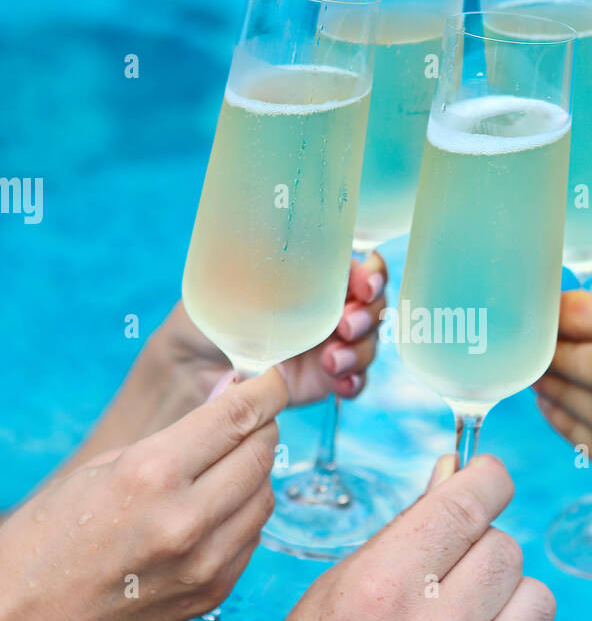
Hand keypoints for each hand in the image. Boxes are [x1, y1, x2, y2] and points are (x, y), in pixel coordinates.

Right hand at [0, 366, 288, 620]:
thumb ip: (173, 436)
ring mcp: (205, 561)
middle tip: (250, 419)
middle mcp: (187, 518)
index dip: (265, 390)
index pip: (236, 417)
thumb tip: (228, 399)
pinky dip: (245, 514)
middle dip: (261, 427)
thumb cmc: (53, 536)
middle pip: (261, 453)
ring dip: (256, 472)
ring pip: (266, 496)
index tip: (272, 380)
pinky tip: (218, 508)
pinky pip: (252, 536)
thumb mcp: (104, 466)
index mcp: (152, 473)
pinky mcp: (214, 591)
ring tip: (229, 464)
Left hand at [158, 252, 387, 408]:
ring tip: (331, 362)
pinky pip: (355, 381)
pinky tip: (340, 383)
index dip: (371, 273)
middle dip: (368, 315)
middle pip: (373, 306)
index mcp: (313, 275)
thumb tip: (285, 237)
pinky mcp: (324, 380)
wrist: (189, 365)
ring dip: (360, 351)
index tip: (363, 284)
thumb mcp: (231, 279)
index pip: (358, 267)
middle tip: (346, 325)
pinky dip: (354, 381)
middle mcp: (326, 307)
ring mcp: (328, 344)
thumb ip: (263, 261)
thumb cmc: (207, 312)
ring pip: (367, 344)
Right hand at [221, 452, 553, 620]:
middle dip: (478, 552)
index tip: (486, 479)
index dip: (486, 478)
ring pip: (538, 598)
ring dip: (505, 602)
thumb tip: (454, 475)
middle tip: (444, 581)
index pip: (473, 498)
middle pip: (506, 547)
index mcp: (385, 587)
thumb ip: (401, 534)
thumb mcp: (328, 598)